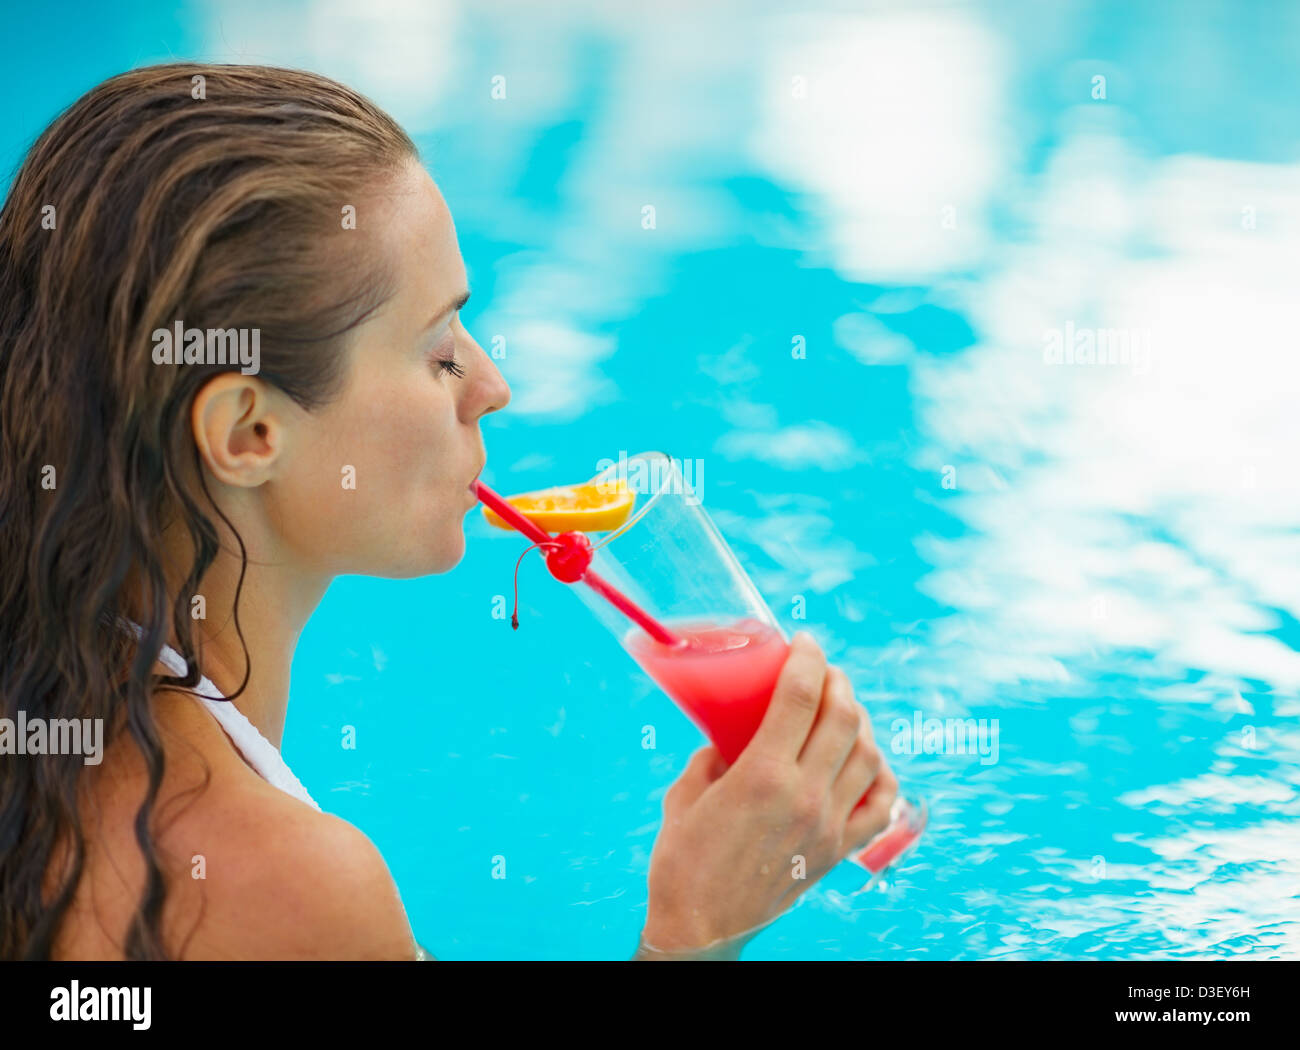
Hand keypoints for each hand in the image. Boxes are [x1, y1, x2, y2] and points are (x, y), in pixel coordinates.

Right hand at [638, 632, 897, 956]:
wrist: (702, 926)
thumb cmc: (683, 861)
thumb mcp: (685, 794)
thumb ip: (711, 756)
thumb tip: (729, 735)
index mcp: (761, 776)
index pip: (801, 697)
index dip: (808, 659)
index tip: (805, 642)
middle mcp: (803, 796)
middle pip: (843, 717)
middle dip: (838, 681)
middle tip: (825, 670)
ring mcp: (827, 826)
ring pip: (868, 754)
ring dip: (860, 720)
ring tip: (843, 707)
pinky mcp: (837, 851)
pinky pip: (882, 804)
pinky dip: (882, 773)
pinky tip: (868, 758)